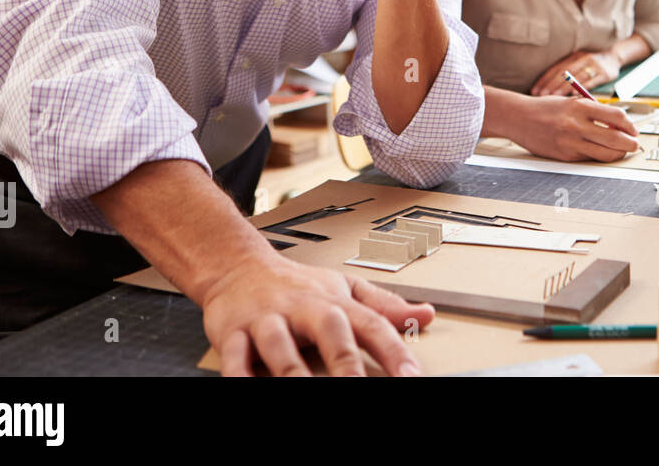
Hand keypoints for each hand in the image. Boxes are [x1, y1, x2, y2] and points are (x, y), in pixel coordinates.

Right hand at [202, 249, 434, 376]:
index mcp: (334, 302)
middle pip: (329, 330)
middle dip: (345, 362)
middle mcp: (303, 308)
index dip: (394, 349)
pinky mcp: (232, 331)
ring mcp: (267, 319)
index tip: (412, 374)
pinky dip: (240, 374)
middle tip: (358, 387)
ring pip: (280, 345)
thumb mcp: (344, 290)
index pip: (371, 324)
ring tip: (306, 392)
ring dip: (293, 372)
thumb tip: (425, 314)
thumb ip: (384, 306)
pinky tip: (248, 387)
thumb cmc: (296, 285)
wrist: (238, 266)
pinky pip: (235, 355)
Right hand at [514, 95, 639, 161]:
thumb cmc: (547, 109)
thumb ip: (594, 112)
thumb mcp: (573, 102)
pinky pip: (590, 159)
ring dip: (618, 154)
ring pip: (606, 154)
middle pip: (616, 139)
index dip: (630, 125)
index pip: (617, 117)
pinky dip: (599, 156)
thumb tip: (619, 125)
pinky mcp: (565, 156)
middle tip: (634, 144)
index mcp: (581, 106)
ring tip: (620, 150)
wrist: (519, 118)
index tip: (633, 129)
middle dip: (631, 144)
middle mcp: (577, 125)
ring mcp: (571, 142)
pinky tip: (599, 150)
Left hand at [531, 50, 622, 96]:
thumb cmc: (592, 63)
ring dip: (565, 87)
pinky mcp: (605, 73)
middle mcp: (582, 59)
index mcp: (573, 57)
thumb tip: (547, 89)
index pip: (556, 69)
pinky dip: (583, 88)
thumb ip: (566, 73)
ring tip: (554, 97)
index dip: (545, 79)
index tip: (535, 90)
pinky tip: (574, 95)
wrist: (614, 56)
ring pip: (577, 77)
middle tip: (542, 95)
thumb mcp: (579, 63)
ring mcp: (594, 66)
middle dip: (552, 84)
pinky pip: (592, 81)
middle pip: (565, 73)